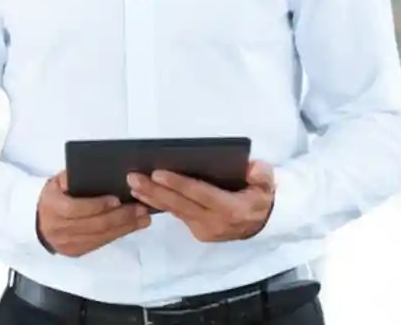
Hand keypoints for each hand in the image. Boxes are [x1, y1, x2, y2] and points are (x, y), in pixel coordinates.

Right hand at [38, 170, 151, 256]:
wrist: (37, 222)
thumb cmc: (52, 197)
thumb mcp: (56, 182)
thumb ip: (72, 177)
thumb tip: (96, 173)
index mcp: (54, 208)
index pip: (77, 209)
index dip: (98, 205)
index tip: (117, 199)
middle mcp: (61, 229)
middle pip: (95, 225)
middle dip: (121, 217)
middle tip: (140, 208)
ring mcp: (69, 243)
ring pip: (102, 237)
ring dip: (126, 227)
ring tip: (143, 217)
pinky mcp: (78, 251)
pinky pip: (102, 243)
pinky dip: (119, 234)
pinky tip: (133, 226)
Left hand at [127, 160, 275, 242]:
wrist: (262, 223)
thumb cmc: (259, 196)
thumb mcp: (267, 183)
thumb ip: (261, 174)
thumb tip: (250, 167)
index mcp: (232, 209)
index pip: (200, 194)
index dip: (179, 184)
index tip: (158, 173)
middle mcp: (215, 223)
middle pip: (180, 204)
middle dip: (155, 190)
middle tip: (134, 177)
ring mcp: (205, 230)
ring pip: (175, 211)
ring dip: (152, 198)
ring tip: (132, 184)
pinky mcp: (198, 232)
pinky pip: (177, 215)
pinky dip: (159, 204)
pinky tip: (143, 194)